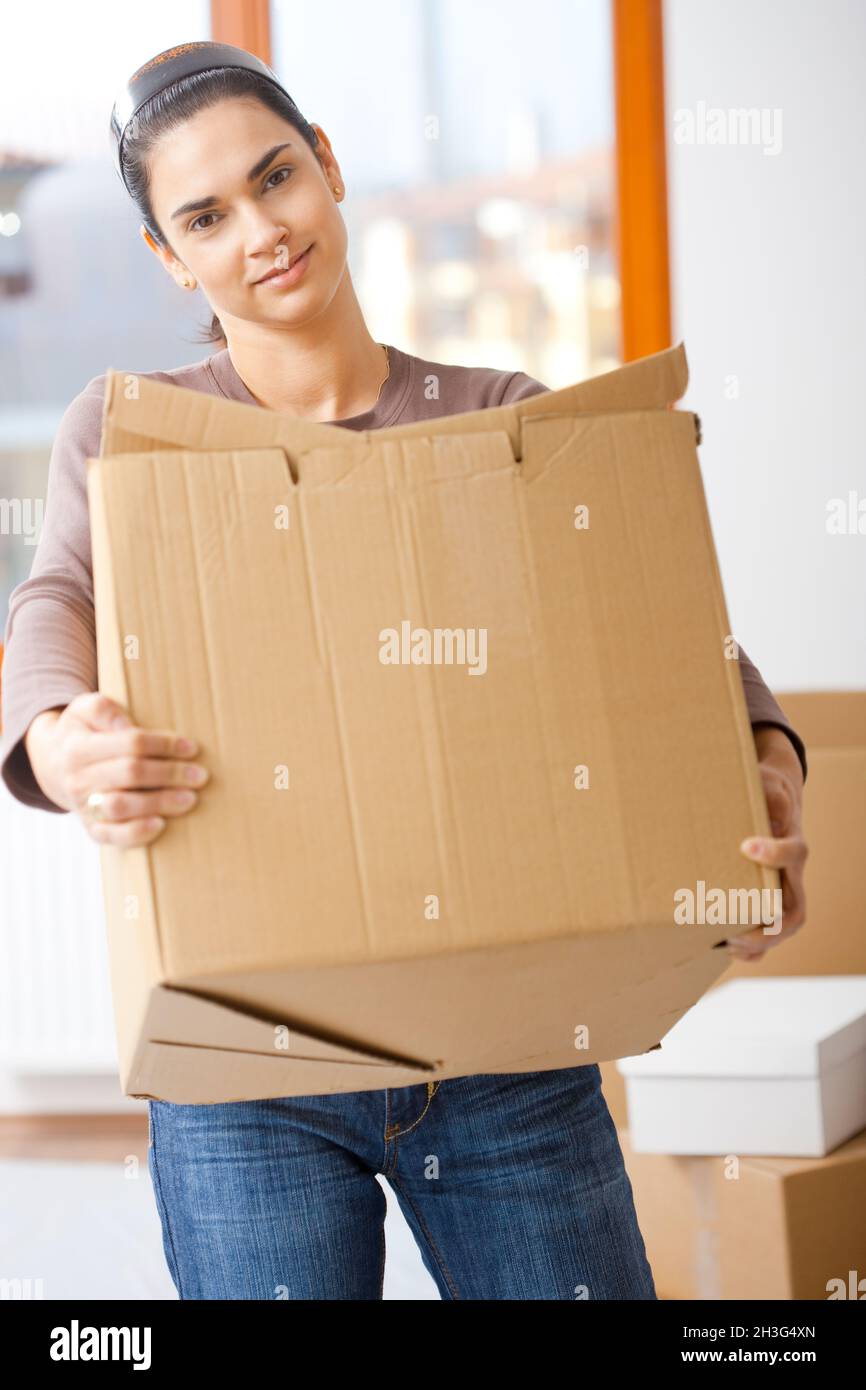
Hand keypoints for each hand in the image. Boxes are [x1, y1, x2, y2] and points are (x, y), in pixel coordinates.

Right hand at [24, 692, 209, 846]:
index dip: (164, 745)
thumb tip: (126, 726)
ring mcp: (84, 806)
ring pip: (121, 806)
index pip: (130, 743)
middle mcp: (78, 778)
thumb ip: (103, 709)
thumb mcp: (85, 709)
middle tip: (200, 775)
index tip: (191, 748)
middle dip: (170, 774)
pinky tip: (161, 825)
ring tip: (189, 798)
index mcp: (79, 747)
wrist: (56, 767)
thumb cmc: (84, 733)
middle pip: (131, 774)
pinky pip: (111, 836)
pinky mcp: (92, 828)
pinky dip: (136, 833)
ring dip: (159, 802)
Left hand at [729, 725, 807, 961]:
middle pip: (795, 910)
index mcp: (793, 842)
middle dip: (767, 926)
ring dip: (757, 943)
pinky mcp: (767, 902)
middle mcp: (792, 874)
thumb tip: (769, 805)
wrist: (771, 803)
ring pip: (783, 928)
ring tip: (723, 943)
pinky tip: (723, 949)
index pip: (794, 852)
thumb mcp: (765, 782)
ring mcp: (782, 892)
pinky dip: (750, 949)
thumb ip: (768, 792)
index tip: (747, 845)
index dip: (775, 852)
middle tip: (730, 929)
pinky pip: (768, 935)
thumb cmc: (764, 793)